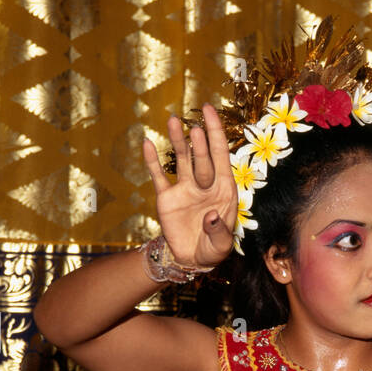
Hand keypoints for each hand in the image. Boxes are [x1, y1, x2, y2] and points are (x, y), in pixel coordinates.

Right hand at [142, 102, 237, 267]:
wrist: (191, 259)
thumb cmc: (212, 249)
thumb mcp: (221, 245)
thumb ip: (219, 231)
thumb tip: (211, 217)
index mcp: (223, 189)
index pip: (221, 155)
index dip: (216, 133)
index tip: (209, 110)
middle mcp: (205, 184)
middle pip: (202, 158)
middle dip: (199, 144)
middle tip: (195, 128)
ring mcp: (185, 188)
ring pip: (181, 160)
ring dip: (178, 141)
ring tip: (173, 121)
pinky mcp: (166, 197)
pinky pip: (159, 176)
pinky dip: (153, 161)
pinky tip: (148, 143)